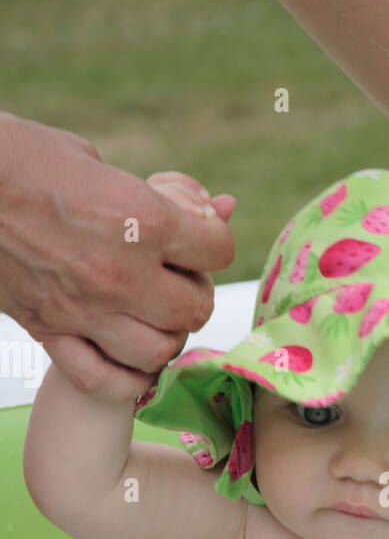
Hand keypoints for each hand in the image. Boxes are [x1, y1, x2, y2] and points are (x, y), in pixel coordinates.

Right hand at [49, 174, 236, 404]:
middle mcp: (118, 272)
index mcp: (138, 218)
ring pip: (157, 351)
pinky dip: (125, 376)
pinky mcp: (48, 331)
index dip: (213, 240)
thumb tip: (218, 206)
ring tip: (151, 312)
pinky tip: (127, 354)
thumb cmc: (19, 158)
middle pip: (193, 308)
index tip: (196, 234)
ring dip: (163, 334)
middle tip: (175, 275)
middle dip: (193, 292)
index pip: (217, 249)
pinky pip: (106, 380)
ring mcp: (83, 309)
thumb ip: (162, 193)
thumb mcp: (96, 162)